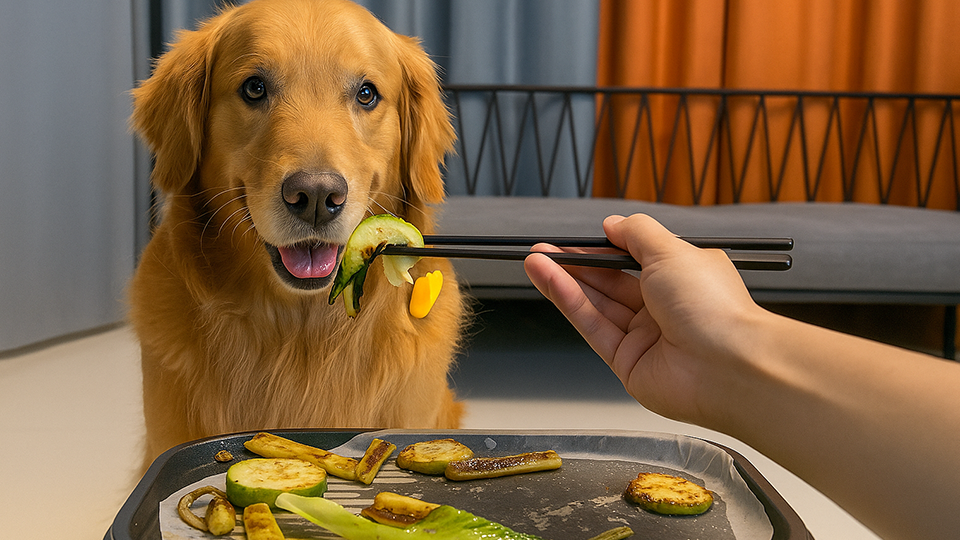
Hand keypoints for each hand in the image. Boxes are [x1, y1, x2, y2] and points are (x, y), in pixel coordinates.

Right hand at [524, 214, 763, 424]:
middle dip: (575, 264)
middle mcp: (665, 308)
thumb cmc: (712, 306)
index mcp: (683, 278)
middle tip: (543, 250)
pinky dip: (569, 302)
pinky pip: (593, 326)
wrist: (727, 366)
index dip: (603, 249)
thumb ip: (637, 233)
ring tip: (534, 260)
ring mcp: (646, 337)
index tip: (576, 239)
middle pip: (610, 282)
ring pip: (597, 304)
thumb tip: (614, 223)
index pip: (635, 260)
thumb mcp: (671, 251)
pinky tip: (549, 280)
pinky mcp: (627, 363)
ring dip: (564, 281)